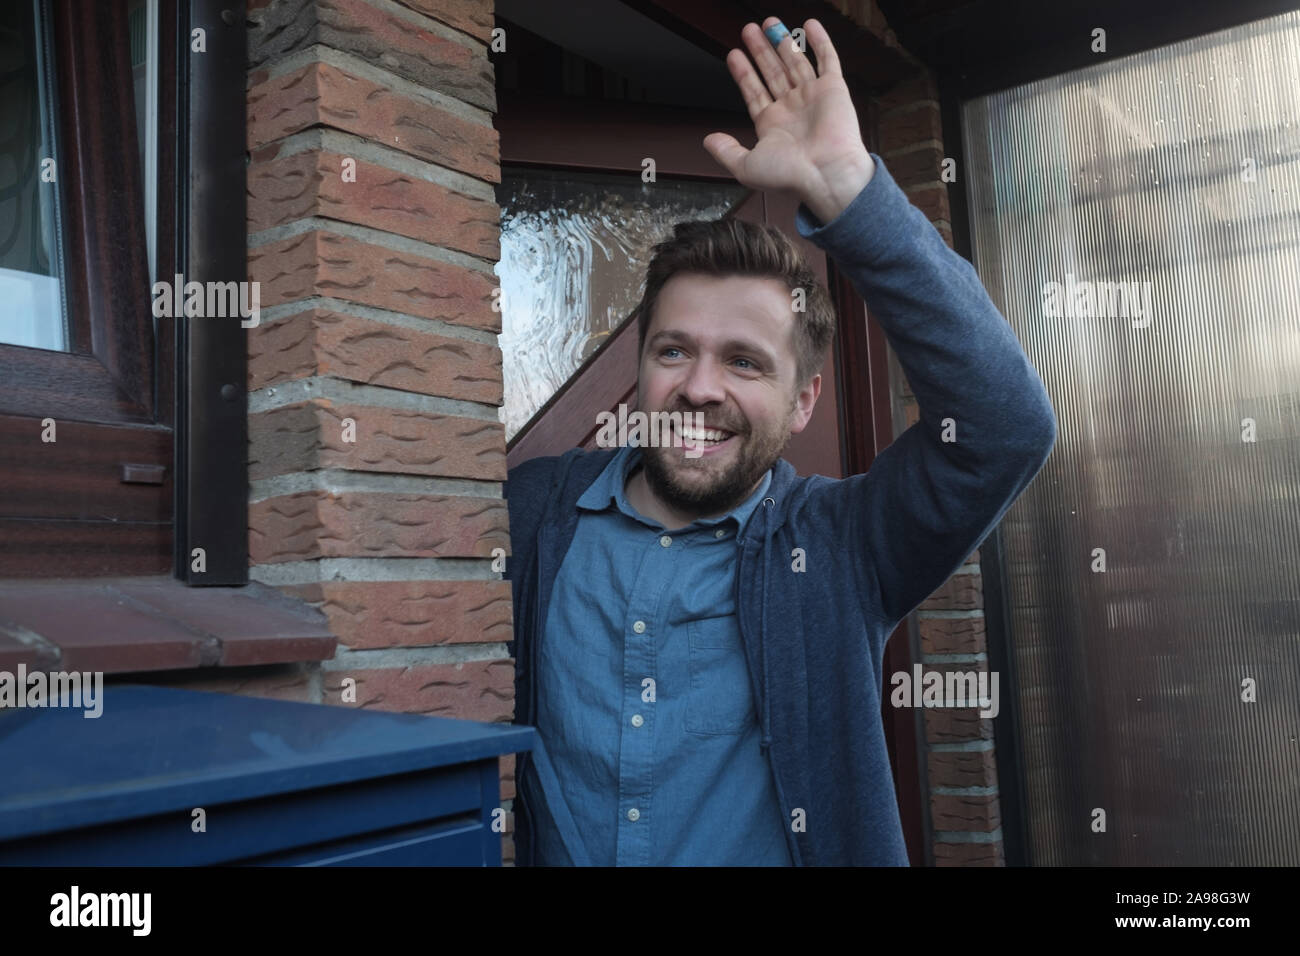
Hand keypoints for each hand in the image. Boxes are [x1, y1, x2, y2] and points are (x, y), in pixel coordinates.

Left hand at [705, 17, 874, 224]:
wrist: (825, 174)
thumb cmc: (789, 175)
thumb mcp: (746, 166)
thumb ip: (726, 151)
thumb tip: (708, 140)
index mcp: (773, 125)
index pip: (754, 91)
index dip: (743, 73)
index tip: (734, 54)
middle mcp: (792, 108)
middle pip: (772, 72)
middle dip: (760, 51)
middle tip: (749, 30)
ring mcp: (813, 97)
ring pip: (795, 62)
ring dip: (782, 41)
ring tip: (770, 22)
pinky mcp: (834, 89)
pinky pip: (827, 59)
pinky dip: (819, 41)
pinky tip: (808, 26)